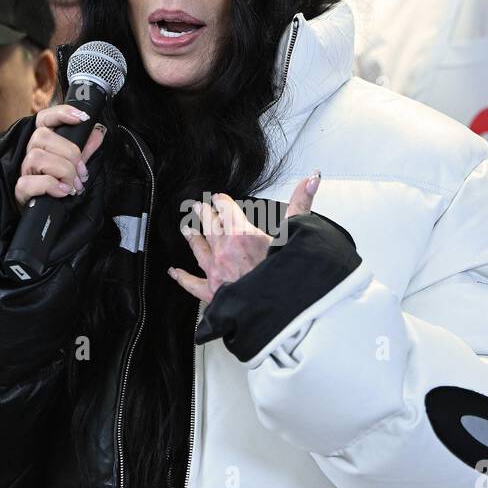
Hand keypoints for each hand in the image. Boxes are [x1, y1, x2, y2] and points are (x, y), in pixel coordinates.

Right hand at [13, 103, 107, 206]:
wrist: (49, 215)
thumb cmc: (61, 187)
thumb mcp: (76, 167)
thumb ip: (85, 150)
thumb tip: (97, 131)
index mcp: (44, 144)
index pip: (44, 118)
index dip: (61, 113)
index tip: (81, 118)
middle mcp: (31, 153)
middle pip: (43, 137)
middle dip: (69, 154)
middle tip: (82, 173)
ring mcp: (24, 171)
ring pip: (37, 157)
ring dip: (63, 171)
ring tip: (74, 186)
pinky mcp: (21, 190)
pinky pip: (30, 181)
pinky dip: (50, 185)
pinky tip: (63, 192)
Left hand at [169, 171, 319, 303]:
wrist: (281, 309)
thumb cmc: (288, 275)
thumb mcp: (297, 233)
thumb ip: (302, 203)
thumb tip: (312, 178)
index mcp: (242, 234)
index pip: (225, 208)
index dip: (222, 201)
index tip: (221, 199)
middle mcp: (224, 250)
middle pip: (210, 226)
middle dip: (205, 214)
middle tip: (199, 207)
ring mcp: (216, 272)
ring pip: (199, 249)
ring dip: (193, 236)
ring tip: (186, 228)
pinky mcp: (213, 293)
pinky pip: (192, 284)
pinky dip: (183, 278)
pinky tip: (174, 272)